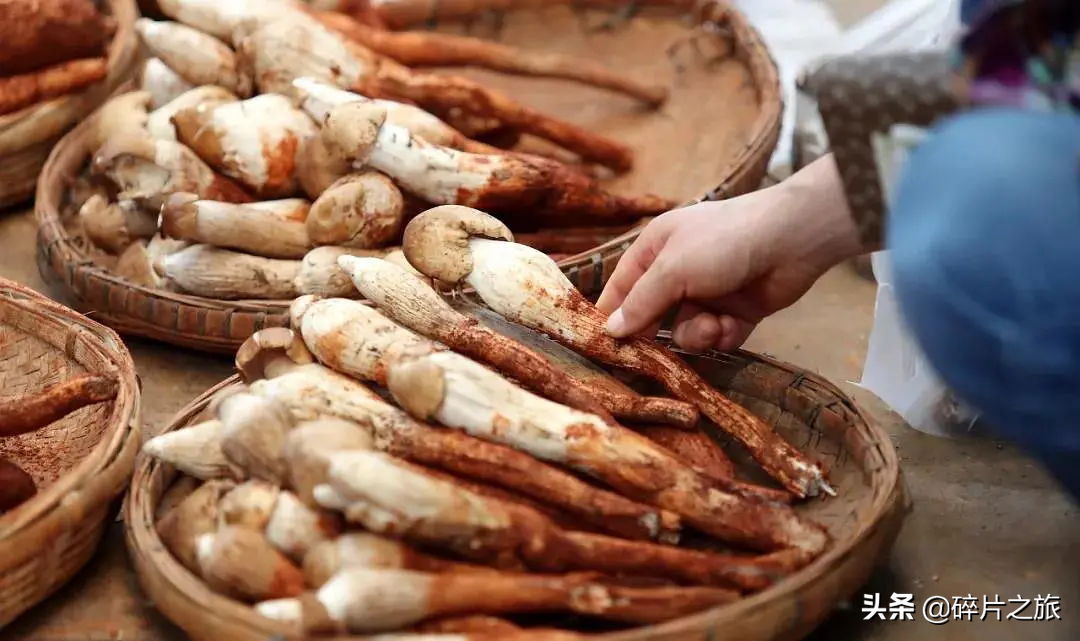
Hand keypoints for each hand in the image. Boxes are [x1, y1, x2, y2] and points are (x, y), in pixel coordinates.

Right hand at [597, 156, 861, 351]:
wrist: (793, 240)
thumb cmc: (724, 241)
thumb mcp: (673, 269)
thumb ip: (641, 302)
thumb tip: (610, 330)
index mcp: (656, 249)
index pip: (622, 287)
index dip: (612, 315)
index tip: (601, 346)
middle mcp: (678, 270)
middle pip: (652, 315)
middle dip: (656, 334)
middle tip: (651, 358)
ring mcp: (708, 293)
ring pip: (683, 331)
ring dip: (696, 334)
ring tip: (711, 324)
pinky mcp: (736, 312)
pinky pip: (716, 336)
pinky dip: (722, 334)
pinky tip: (731, 324)